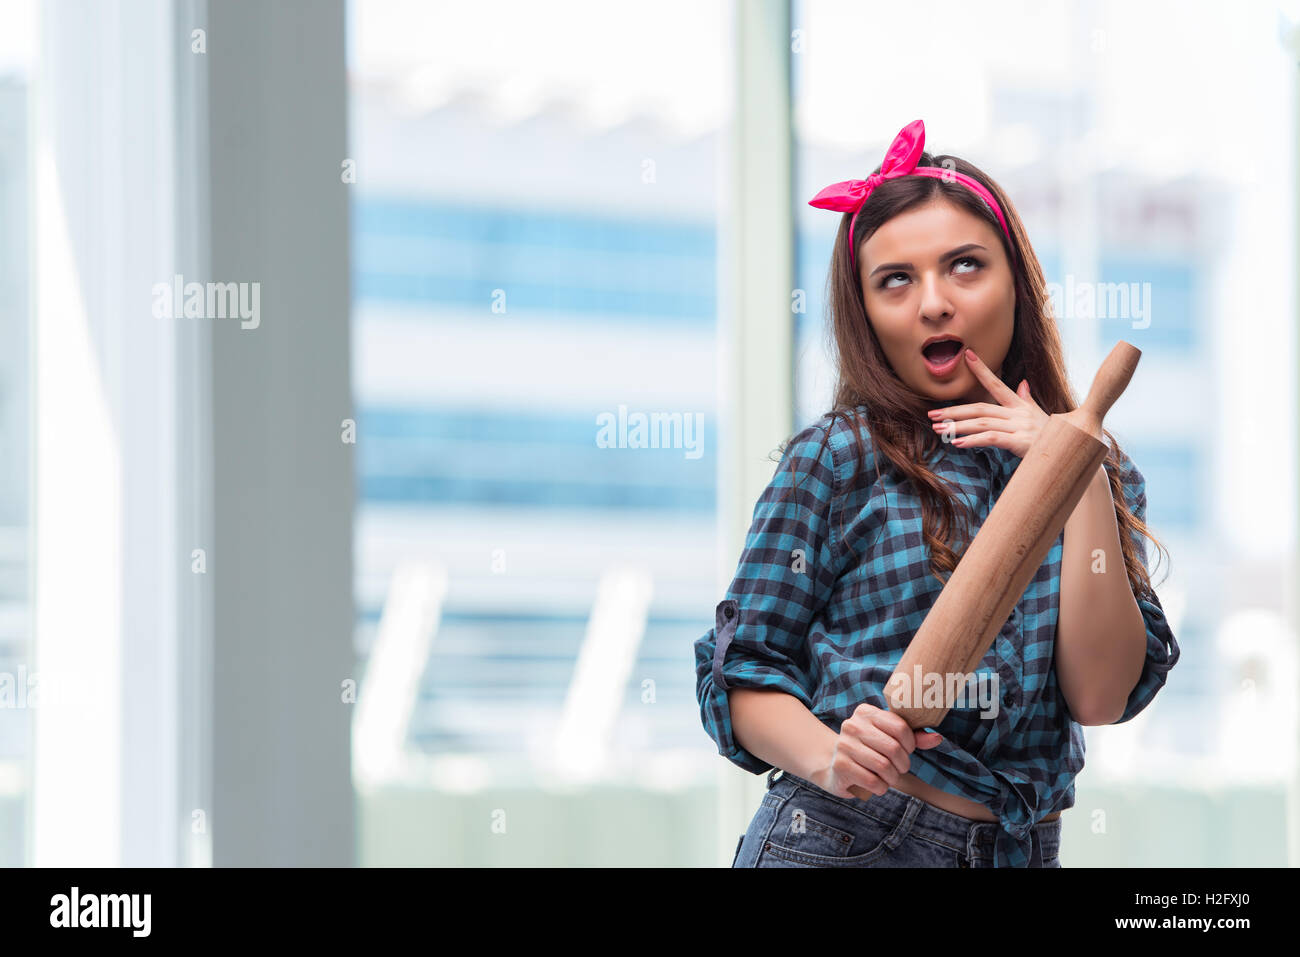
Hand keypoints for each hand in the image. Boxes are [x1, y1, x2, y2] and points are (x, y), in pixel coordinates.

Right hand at [811, 702, 942, 799]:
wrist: (834, 766)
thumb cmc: (869, 750)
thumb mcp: (889, 738)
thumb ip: (914, 737)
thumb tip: (937, 738)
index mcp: (865, 712)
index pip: (900, 727)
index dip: (910, 744)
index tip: (906, 750)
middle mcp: (852, 725)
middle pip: (893, 748)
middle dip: (902, 764)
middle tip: (899, 768)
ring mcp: (844, 745)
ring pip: (883, 766)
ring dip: (892, 778)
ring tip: (888, 777)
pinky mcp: (840, 766)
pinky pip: (872, 781)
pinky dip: (880, 787)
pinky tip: (876, 784)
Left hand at [926, 348, 1048, 458]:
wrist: (1069, 453)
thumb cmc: (1050, 436)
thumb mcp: (1038, 415)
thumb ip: (1026, 399)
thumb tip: (1021, 383)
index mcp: (1019, 405)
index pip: (997, 383)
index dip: (981, 369)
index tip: (966, 355)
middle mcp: (1018, 413)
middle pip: (980, 407)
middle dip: (954, 411)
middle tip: (932, 415)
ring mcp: (1019, 427)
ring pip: (982, 422)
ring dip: (958, 426)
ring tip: (938, 430)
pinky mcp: (1019, 442)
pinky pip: (991, 438)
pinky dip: (973, 440)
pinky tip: (958, 443)